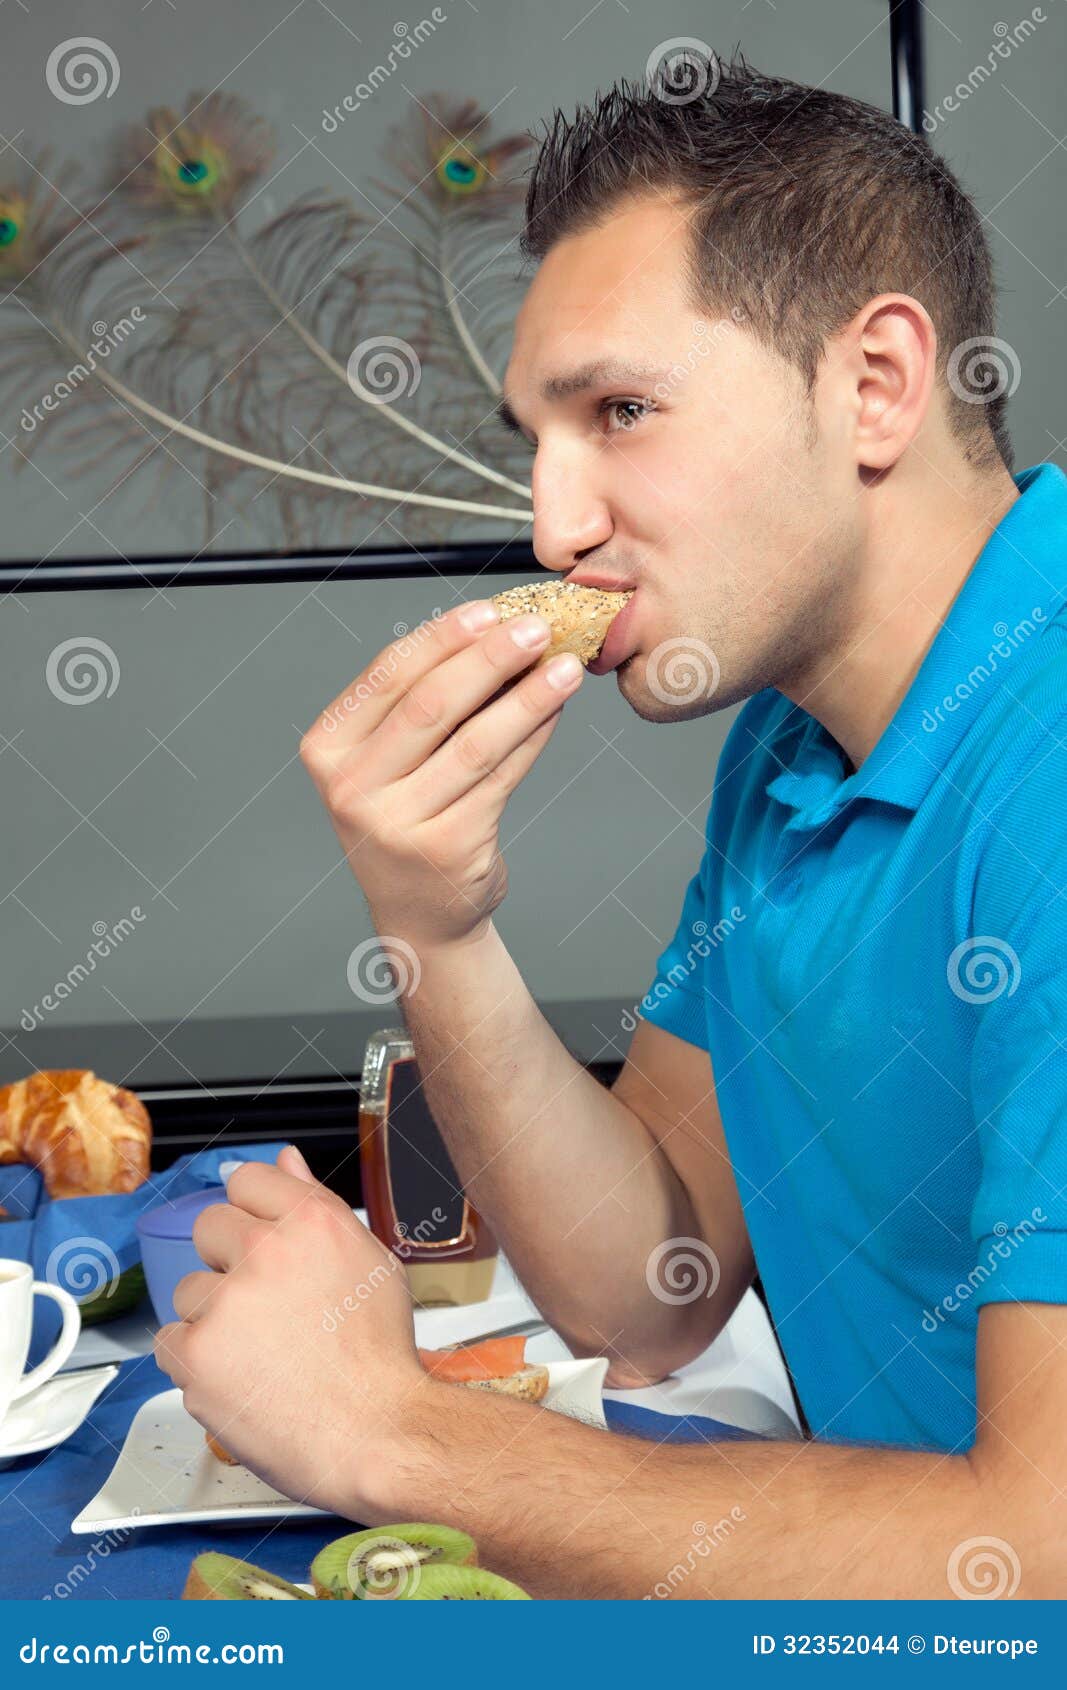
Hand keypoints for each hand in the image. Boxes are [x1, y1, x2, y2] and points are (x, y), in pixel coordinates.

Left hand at [154, 1146, 422, 1518]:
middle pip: (210, 1228)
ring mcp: (227, 1302)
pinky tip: (237, 1377)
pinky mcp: (196, 1353)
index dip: (251, 1211)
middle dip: (227, 1262)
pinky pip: (169, 1342)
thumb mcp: (368, 1261)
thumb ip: (317, 1204)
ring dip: (212, 1317)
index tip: (257, 1238)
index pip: (247, 1179)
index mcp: (312, 1221)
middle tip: (264, 1306)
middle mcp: (266, 1251)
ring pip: (189, 1290)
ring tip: (259, 1353)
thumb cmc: (378, 1357)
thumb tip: (286, 1160)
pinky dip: (194, 1362)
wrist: (375, 1432)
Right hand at [298, 600, 583, 953]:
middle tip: (537, 629)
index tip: (490, 611)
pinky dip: (533, 737)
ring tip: (565, 668)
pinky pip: (501, 777)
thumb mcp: (389, 761)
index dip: (443, 637)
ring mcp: (397, 823)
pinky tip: (555, 711)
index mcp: (327, 750)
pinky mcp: (447, 848)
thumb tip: (493, 631)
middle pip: (430, 705)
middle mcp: (351, 788)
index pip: (388, 676)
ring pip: (474, 742)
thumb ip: (421, 702)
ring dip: (527, 698)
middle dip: (490, 658)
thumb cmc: (408, 817)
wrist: (420, 911)